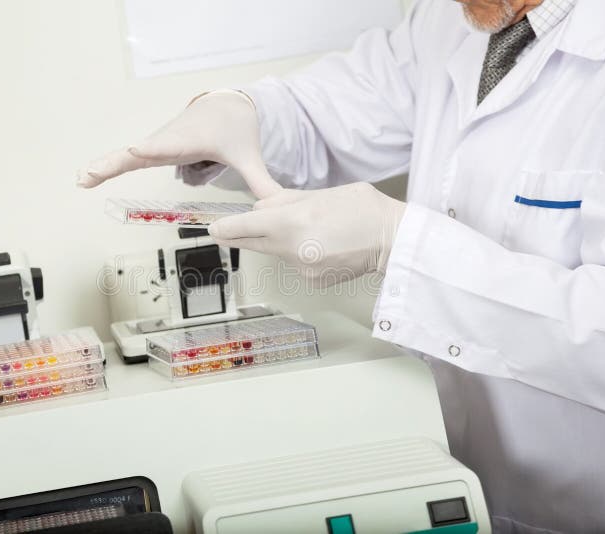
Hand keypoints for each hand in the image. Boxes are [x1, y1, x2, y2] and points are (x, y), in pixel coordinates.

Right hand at [76, 91, 281, 198]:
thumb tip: (277, 205)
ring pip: (127, 157)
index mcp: (192, 140)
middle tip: (92, 173)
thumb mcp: (249, 154)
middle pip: (139, 153)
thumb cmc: (234, 130)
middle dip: (117, 162)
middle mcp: (169, 141)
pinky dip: (106, 166)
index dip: (153, 150)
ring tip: (81, 179)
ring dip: (103, 167)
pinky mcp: (152, 150)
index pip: (169, 146)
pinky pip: (127, 159)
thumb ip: (262, 181)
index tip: (136, 152)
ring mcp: (157, 145)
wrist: (224, 107)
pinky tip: (86, 178)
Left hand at [208, 182, 406, 283]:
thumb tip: (260, 207)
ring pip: (277, 251)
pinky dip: (299, 253)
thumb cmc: (362, 210)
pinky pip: (294, 263)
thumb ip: (286, 201)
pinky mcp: (312, 280)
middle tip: (223, 233)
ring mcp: (302, 268)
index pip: (246, 227)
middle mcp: (293, 248)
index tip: (213, 229)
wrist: (391, 240)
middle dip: (240, 236)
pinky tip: (321, 245)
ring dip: (279, 241)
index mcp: (292, 221)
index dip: (226, 228)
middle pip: (254, 243)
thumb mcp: (321, 193)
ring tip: (308, 227)